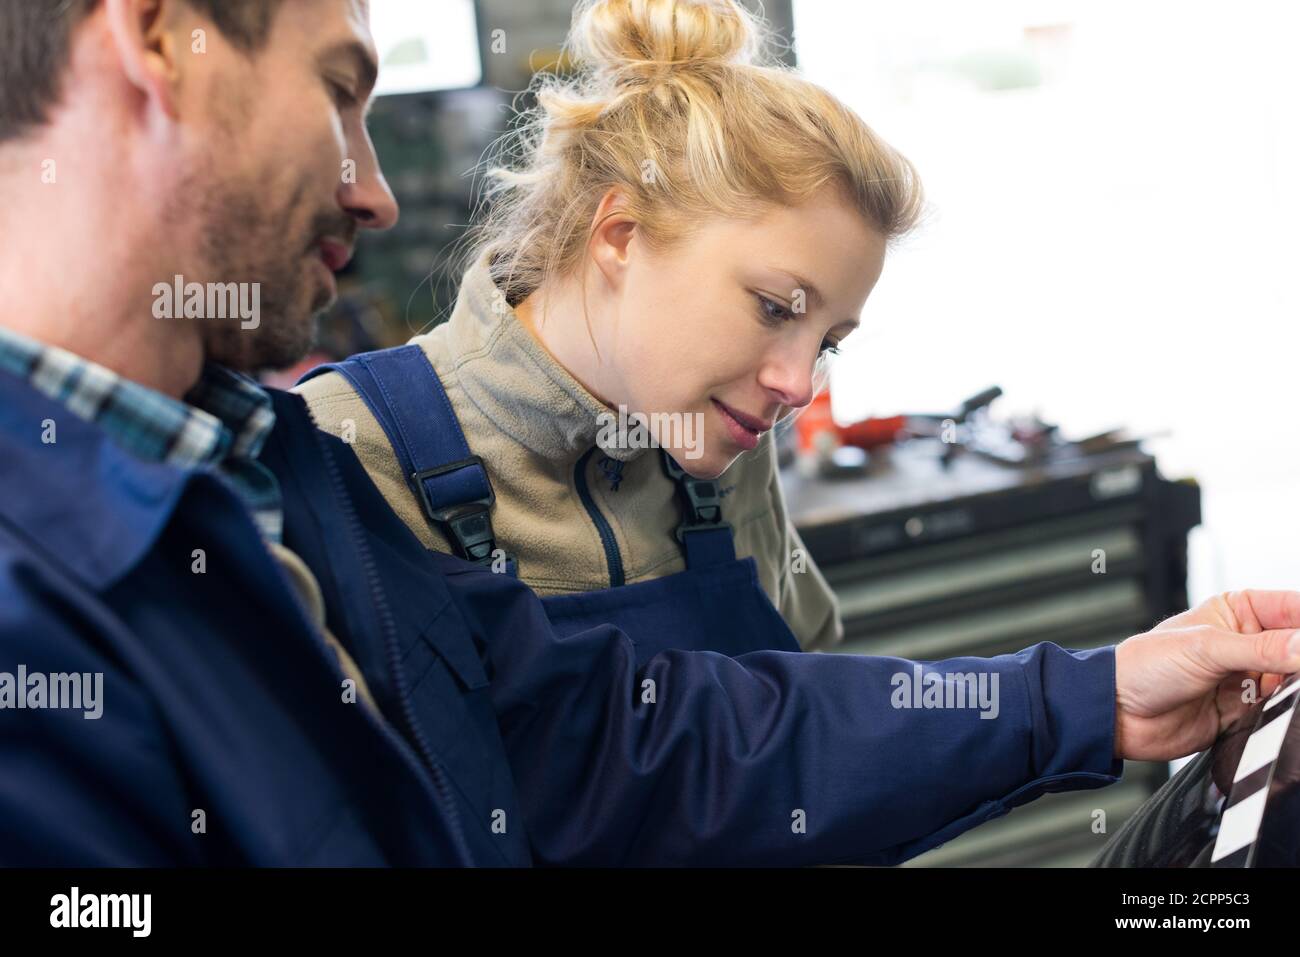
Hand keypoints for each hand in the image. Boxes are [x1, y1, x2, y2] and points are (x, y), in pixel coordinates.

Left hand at [1114, 590, 1299, 760]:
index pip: (1293, 608)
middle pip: (1298, 648)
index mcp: (1237, 611)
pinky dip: (1286, 712)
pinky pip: (1282, 711)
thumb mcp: (1205, 648)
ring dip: (1295, 689)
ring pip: (1294, 682)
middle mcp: (1248, 643)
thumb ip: (1261, 649)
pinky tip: (1278, 710)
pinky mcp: (1249, 711)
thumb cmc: (1145, 666)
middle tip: (1294, 673)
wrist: (1120, 713)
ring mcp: (1250, 677)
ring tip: (1270, 690)